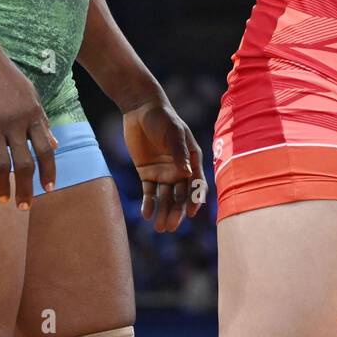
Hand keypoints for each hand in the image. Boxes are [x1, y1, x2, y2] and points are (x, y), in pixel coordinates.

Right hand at [0, 42, 57, 208]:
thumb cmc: (6, 77)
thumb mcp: (31, 96)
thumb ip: (42, 122)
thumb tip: (55, 146)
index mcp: (33, 113)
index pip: (46, 149)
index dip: (48, 171)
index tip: (48, 189)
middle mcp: (15, 121)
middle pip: (24, 162)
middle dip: (26, 188)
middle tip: (24, 206)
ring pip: (0, 163)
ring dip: (2, 186)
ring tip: (3, 200)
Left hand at [123, 101, 206, 232]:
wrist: (141, 109)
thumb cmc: (162, 118)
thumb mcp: (172, 133)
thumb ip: (179, 153)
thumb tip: (187, 175)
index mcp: (191, 159)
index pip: (196, 183)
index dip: (194, 199)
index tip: (190, 212)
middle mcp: (179, 169)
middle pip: (180, 195)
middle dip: (176, 212)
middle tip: (171, 226)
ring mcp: (163, 172)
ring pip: (165, 197)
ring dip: (163, 212)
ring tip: (159, 228)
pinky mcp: (147, 172)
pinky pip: (149, 192)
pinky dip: (148, 204)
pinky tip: (146, 214)